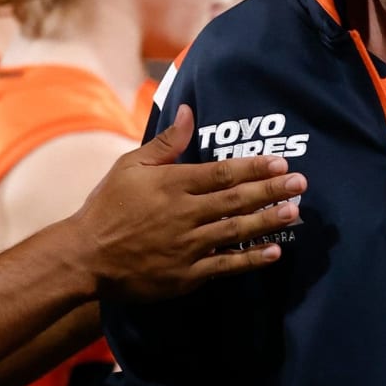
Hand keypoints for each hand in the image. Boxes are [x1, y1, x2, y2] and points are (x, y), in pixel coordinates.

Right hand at [73, 105, 305, 300]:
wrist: (85, 257)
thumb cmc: (108, 206)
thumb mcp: (131, 166)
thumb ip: (166, 143)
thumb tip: (189, 111)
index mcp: (173, 185)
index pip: (222, 173)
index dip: (254, 167)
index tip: (280, 162)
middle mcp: (184, 214)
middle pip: (236, 200)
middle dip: (271, 190)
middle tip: (301, 183)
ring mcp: (187, 246)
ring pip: (235, 231)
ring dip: (267, 221)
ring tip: (295, 212)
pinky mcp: (186, 274)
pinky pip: (224, 265)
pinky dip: (249, 259)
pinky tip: (273, 252)